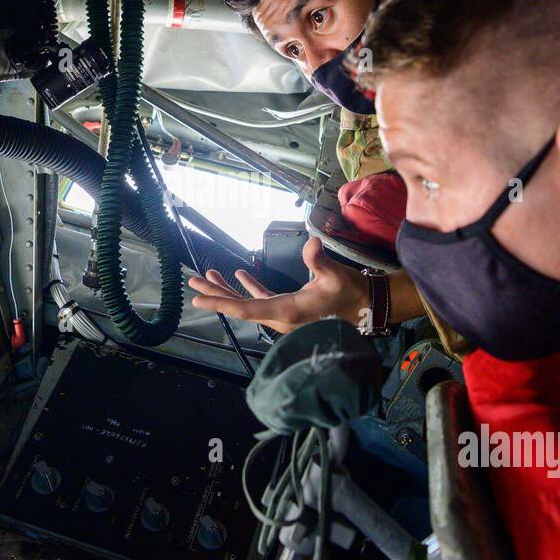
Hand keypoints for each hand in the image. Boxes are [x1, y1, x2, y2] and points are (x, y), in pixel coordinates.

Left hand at [187, 237, 369, 334]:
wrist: (366, 306)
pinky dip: (248, 288)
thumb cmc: (350, 292)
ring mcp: (283, 314)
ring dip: (228, 290)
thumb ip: (319, 261)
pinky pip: (262, 300)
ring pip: (248, 303)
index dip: (221, 303)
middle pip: (240, 307)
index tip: (198, 299)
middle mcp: (280, 317)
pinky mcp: (288, 307)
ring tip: (207, 276)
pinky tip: (238, 275)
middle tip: (193, 283)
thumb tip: (312, 243)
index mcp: (287, 311)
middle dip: (216, 294)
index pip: (246, 309)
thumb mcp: (335, 275)